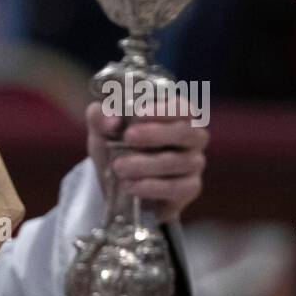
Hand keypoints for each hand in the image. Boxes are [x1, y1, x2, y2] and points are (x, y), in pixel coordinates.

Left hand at [86, 102, 207, 222]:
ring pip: (178, 162)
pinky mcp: (190, 188)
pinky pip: (177, 187)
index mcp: (177, 115)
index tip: (138, 113)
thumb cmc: (118, 147)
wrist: (118, 184)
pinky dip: (152, 187)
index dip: (162, 110)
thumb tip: (110, 121)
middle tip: (128, 137)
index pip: (181, 107)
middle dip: (155, 134)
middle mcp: (192, 137)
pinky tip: (131, 186)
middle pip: (185, 132)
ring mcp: (194, 163)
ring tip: (119, 167)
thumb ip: (100, 117)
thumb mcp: (103, 131)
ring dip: (146, 164)